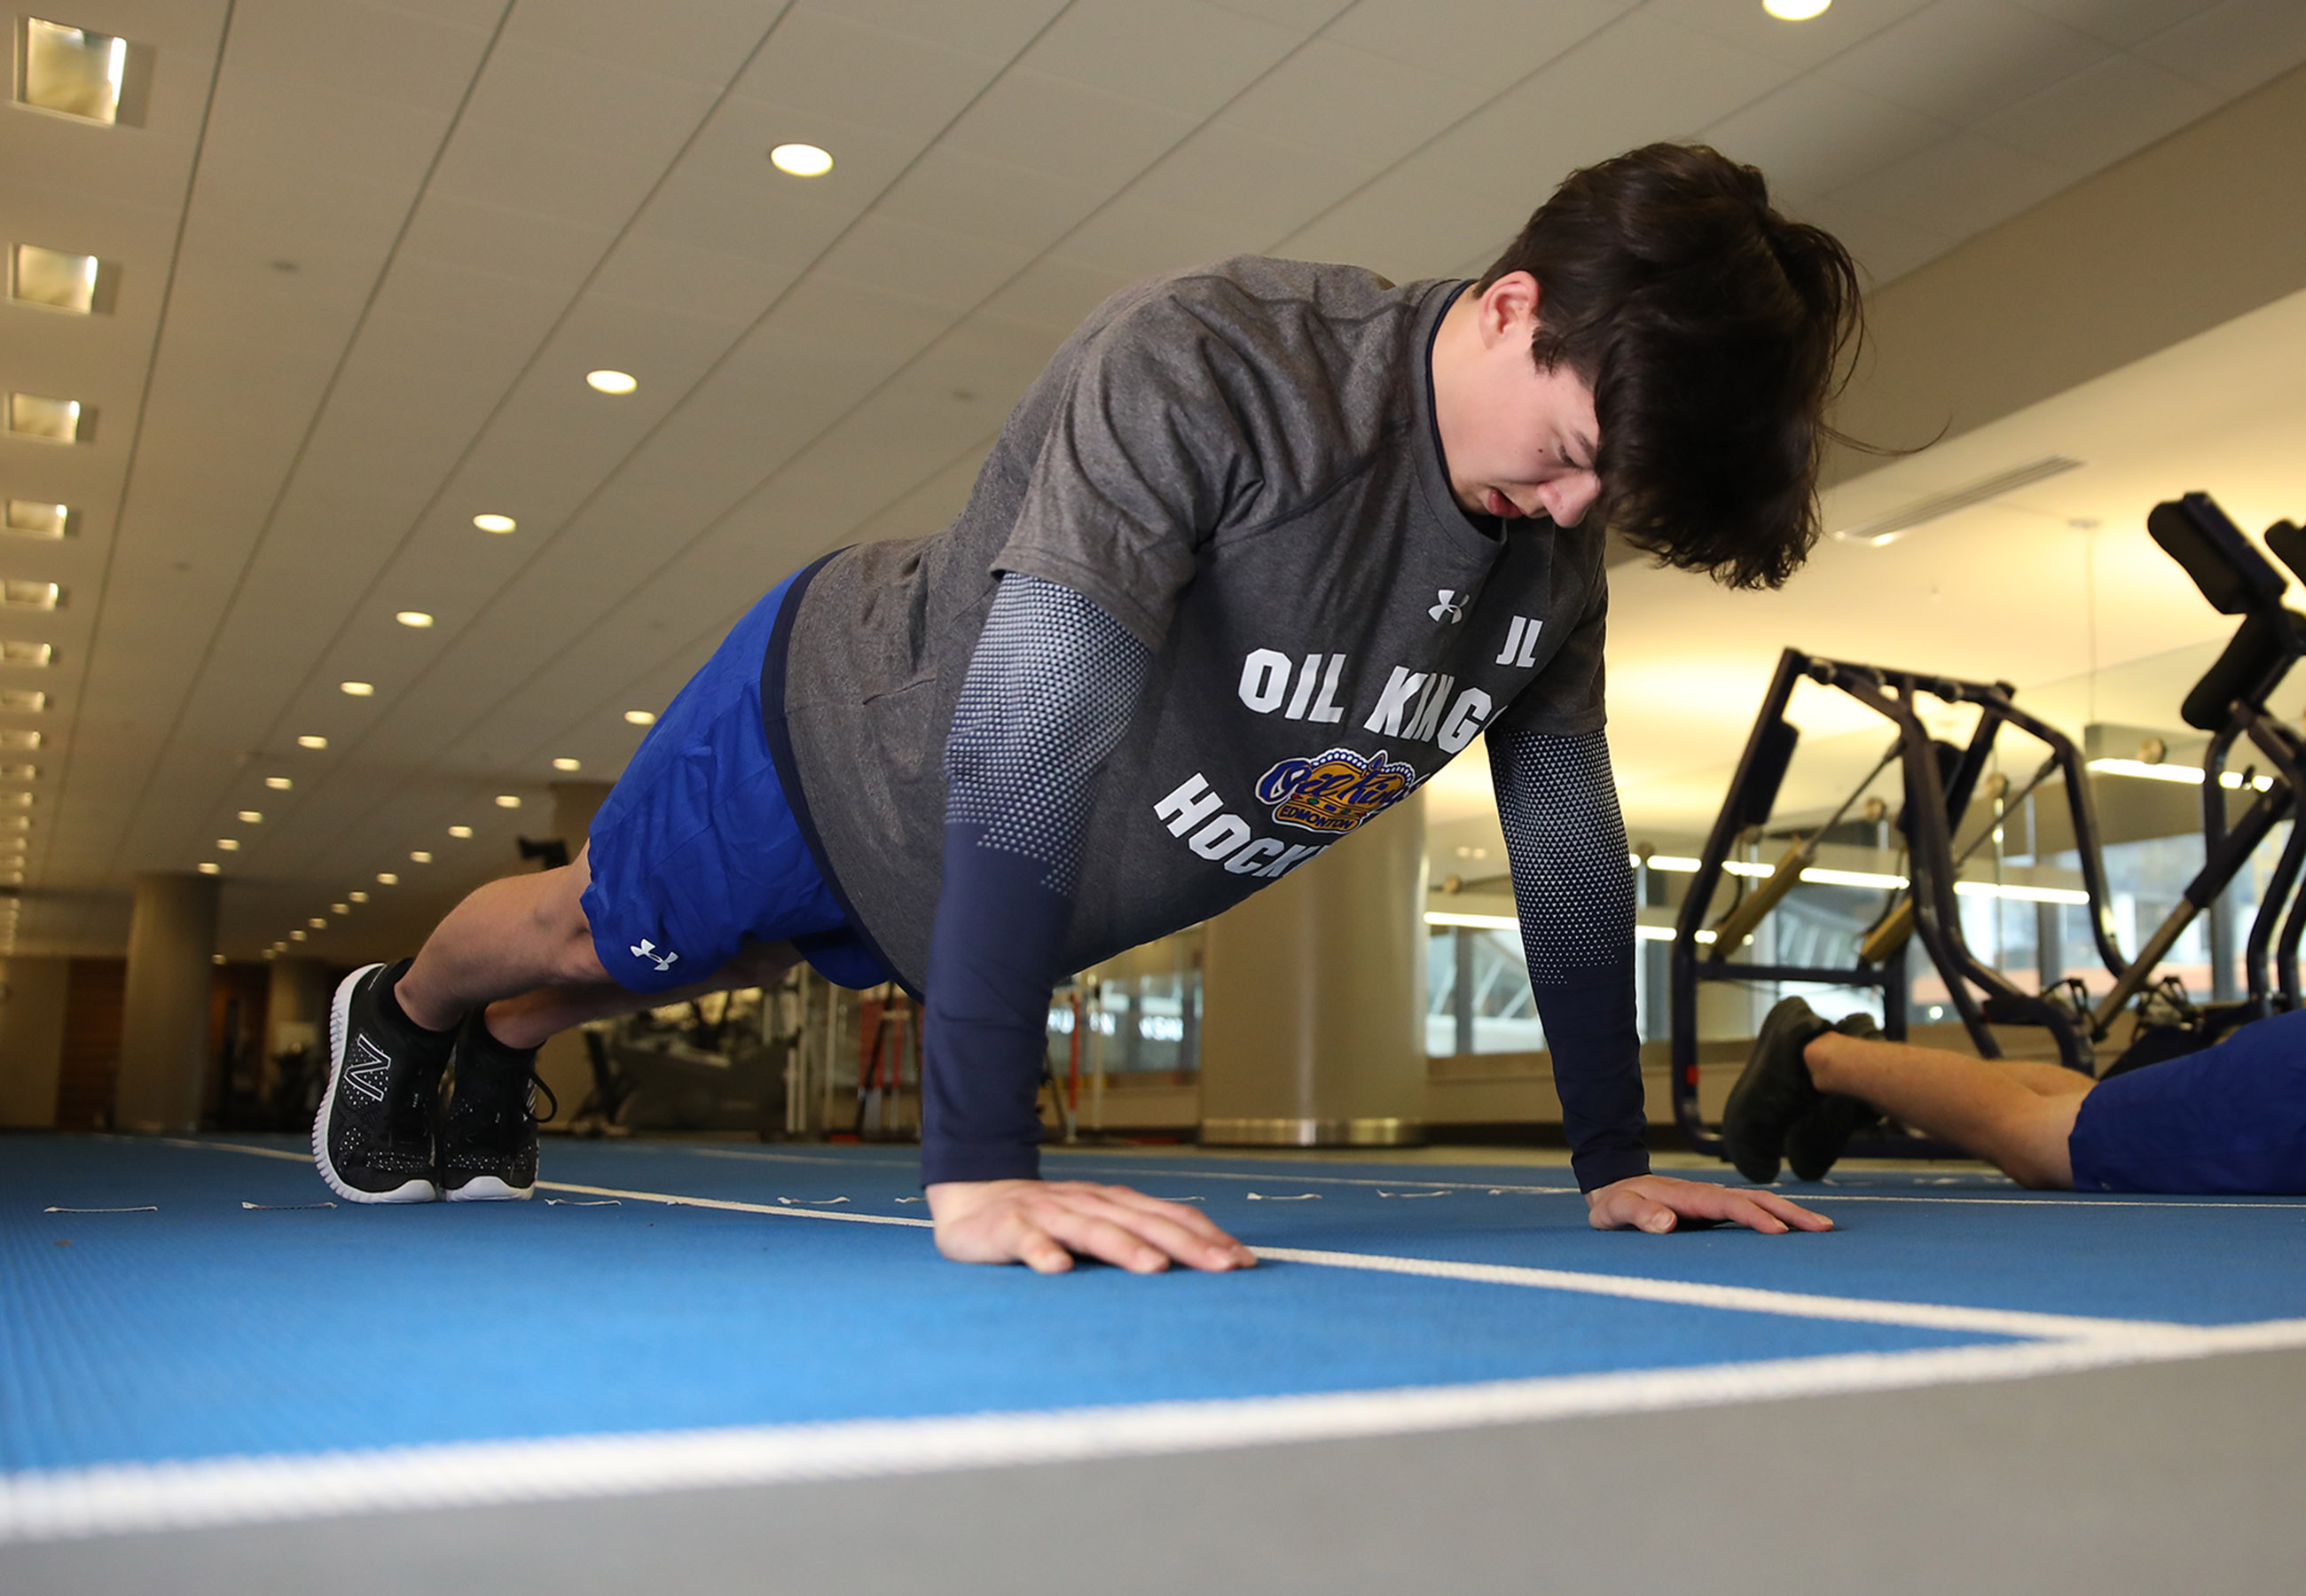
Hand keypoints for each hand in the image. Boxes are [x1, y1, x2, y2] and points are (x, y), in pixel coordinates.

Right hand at [927, 1178, 1259, 1273]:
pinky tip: (1058, 1270)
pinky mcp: (1008, 1227)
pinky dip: (1042, 1252)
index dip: (1208, 1236)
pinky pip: (1027, 1241)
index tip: (1245, 1262)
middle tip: (1223, 1267)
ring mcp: (1048, 1213)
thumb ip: (1138, 1240)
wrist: (974, 1201)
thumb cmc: (1047, 1221)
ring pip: (1091, 1229)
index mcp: (1115, 1203)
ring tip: (1155, 1267)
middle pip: (1143, 1222)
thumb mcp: (1098, 1227)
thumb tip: (1200, 1266)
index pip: (1170, 1216)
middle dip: (1186, 1245)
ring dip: (1125, 1247)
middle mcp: (1088, 1203)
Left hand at [1585, 1173, 1831, 1234]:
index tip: (1780, 1232)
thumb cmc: (1615, 1203)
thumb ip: (1637, 1215)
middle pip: (1755, 1199)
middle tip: (1823, 1229)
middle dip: (1790, 1212)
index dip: (1754, 1216)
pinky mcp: (1715, 1211)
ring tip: (1823, 1228)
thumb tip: (1667, 1223)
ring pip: (1759, 1202)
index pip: (1728, 1205)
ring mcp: (1713, 1202)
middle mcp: (1707, 1196)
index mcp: (1687, 1197)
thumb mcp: (1616, 1210)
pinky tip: (1797, 1230)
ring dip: (1791, 1213)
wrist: (1614, 1186)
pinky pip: (1751, 1211)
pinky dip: (1777, 1216)